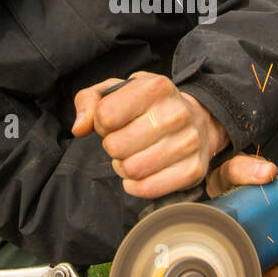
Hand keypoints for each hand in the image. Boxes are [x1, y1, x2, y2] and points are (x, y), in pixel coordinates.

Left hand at [71, 72, 229, 198]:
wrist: (198, 122)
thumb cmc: (149, 107)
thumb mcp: (118, 91)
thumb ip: (89, 100)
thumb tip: (79, 128)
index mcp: (156, 87)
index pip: (104, 116)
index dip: (101, 123)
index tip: (114, 122)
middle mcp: (176, 113)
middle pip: (115, 146)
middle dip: (113, 147)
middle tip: (125, 141)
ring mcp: (189, 142)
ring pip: (131, 169)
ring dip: (125, 167)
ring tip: (135, 155)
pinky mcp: (194, 170)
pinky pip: (148, 189)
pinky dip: (137, 186)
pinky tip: (143, 173)